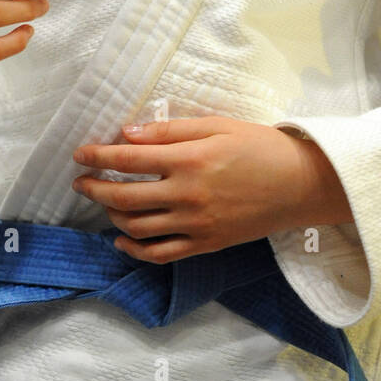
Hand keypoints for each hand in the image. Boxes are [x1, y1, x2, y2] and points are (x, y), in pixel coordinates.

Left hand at [71, 116, 352, 262]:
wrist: (300, 184)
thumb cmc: (260, 147)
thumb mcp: (216, 126)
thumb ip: (169, 132)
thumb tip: (128, 134)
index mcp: (190, 160)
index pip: (129, 159)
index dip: (98, 156)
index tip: (79, 155)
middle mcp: (188, 196)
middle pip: (125, 198)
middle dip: (95, 189)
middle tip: (81, 182)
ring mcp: (196, 225)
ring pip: (138, 228)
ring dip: (113, 217)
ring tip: (106, 204)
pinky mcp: (206, 244)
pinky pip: (161, 254)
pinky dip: (135, 250)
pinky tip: (122, 241)